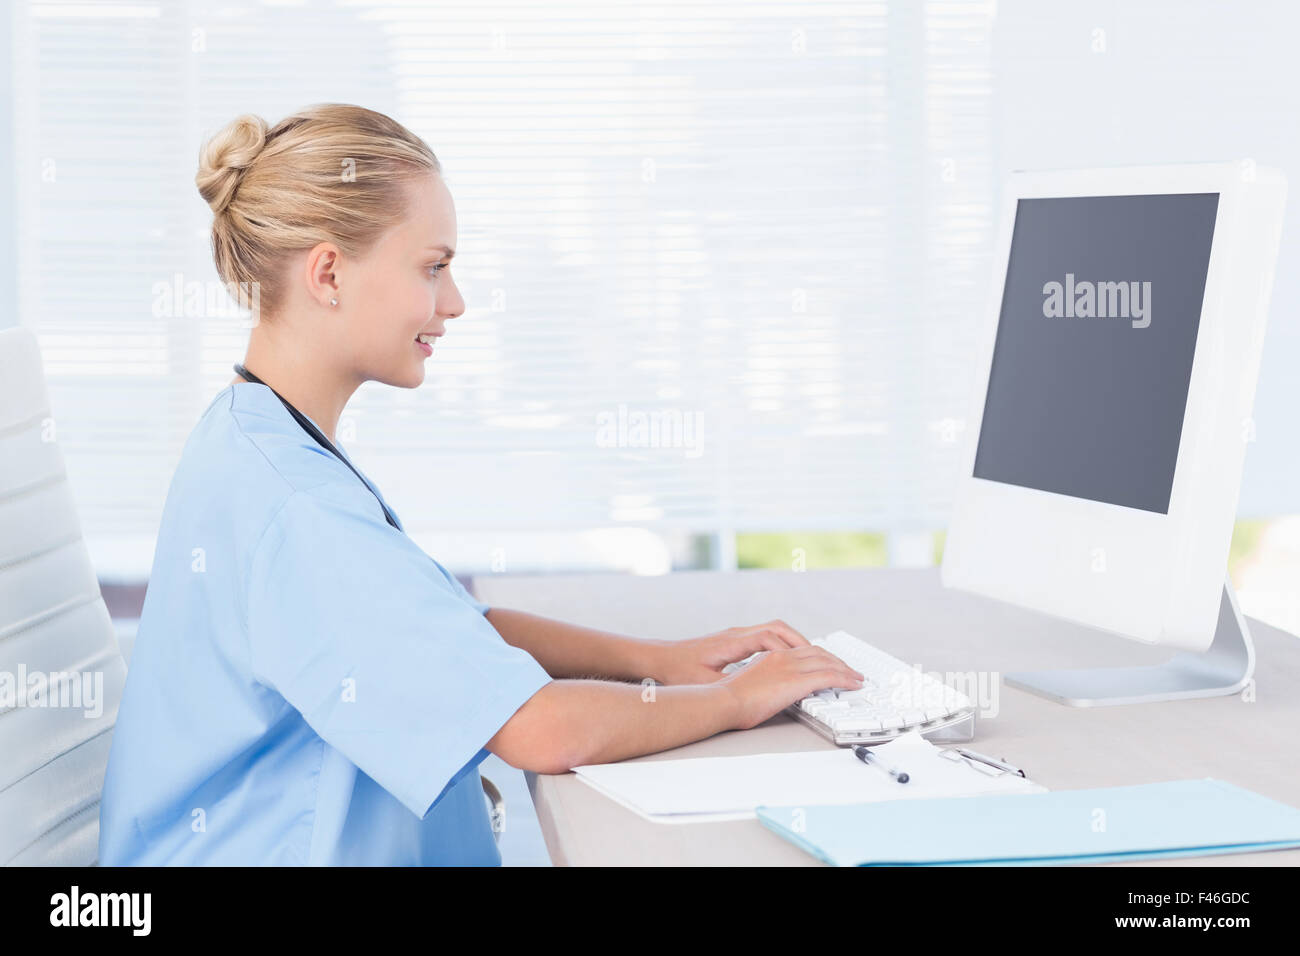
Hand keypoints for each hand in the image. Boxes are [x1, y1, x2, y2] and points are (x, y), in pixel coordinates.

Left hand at [653, 619, 817, 684]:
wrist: (660, 657)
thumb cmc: (678, 668)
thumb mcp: (701, 682)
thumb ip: (724, 686)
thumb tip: (742, 697)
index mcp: (732, 642)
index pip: (769, 638)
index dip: (791, 650)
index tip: (806, 662)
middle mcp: (738, 634)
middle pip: (779, 629)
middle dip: (804, 643)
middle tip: (824, 659)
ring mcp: (738, 635)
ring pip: (776, 629)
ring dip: (796, 641)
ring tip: (815, 657)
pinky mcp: (737, 641)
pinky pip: (769, 635)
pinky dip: (785, 643)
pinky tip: (791, 657)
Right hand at [719, 645, 865, 729]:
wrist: (722, 700)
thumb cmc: (727, 699)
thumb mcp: (748, 684)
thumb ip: (763, 683)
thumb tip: (769, 693)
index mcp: (770, 656)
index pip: (802, 651)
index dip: (820, 657)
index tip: (830, 664)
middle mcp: (782, 657)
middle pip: (819, 653)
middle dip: (837, 661)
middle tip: (849, 670)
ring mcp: (790, 667)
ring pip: (827, 662)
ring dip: (846, 669)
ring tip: (856, 677)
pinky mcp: (796, 680)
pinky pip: (829, 675)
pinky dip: (845, 678)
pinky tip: (853, 684)